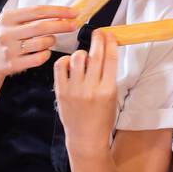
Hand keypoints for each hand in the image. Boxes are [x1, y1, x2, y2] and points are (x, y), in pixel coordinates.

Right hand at [0, 4, 76, 82]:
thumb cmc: (4, 38)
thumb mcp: (10, 22)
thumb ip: (30, 16)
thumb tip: (60, 12)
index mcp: (8, 18)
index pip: (38, 11)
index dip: (58, 11)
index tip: (73, 12)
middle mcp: (7, 32)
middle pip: (41, 27)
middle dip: (62, 25)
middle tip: (74, 25)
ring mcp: (9, 49)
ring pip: (42, 43)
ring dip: (52, 41)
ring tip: (51, 40)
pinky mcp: (13, 64)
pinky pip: (39, 58)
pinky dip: (46, 54)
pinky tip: (44, 52)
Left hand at [53, 28, 119, 157]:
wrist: (86, 137)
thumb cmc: (102, 118)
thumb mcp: (112, 97)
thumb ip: (108, 76)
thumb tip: (105, 53)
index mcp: (108, 90)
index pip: (111, 59)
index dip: (110, 43)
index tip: (110, 35)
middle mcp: (91, 88)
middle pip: (95, 55)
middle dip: (98, 40)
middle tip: (99, 33)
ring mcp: (74, 90)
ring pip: (77, 57)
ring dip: (82, 52)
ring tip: (84, 56)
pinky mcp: (61, 91)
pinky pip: (60, 66)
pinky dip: (65, 60)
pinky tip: (70, 63)